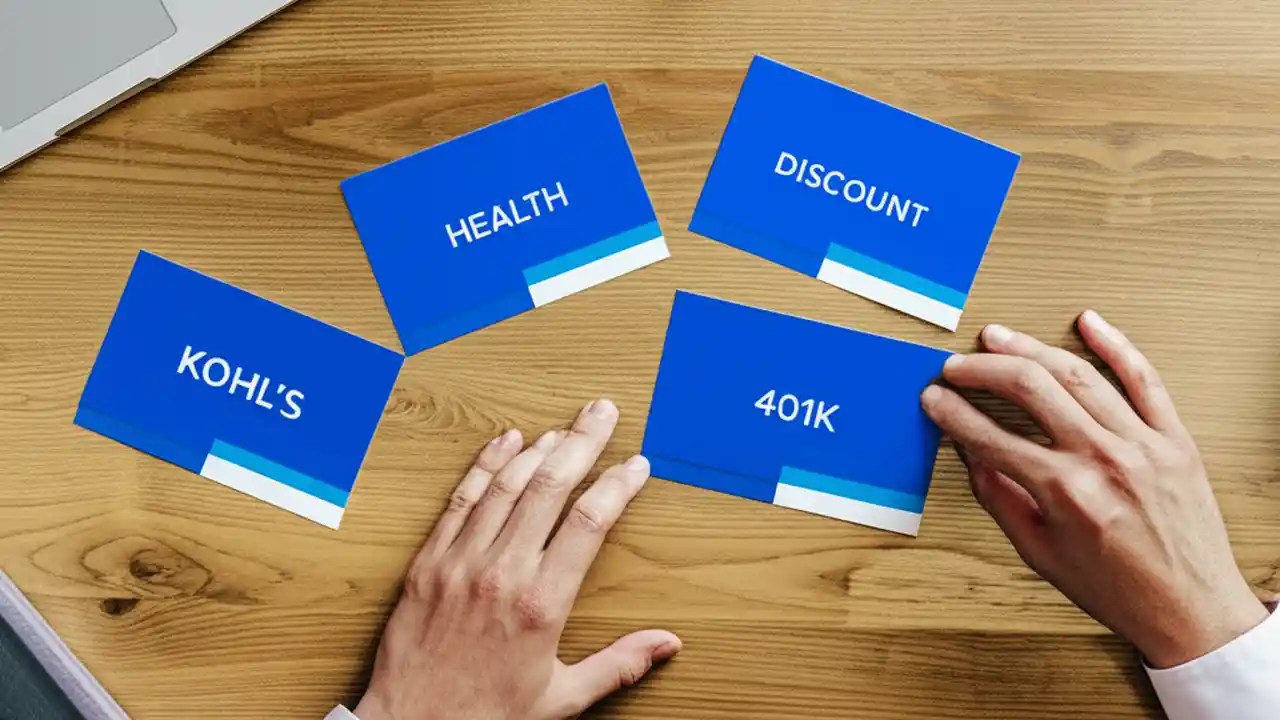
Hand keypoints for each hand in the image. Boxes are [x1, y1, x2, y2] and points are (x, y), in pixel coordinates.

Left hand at [354, 399, 679, 719]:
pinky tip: (505, 443)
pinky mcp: (429, 562)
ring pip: (506, 486)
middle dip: (582, 443)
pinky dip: (485, 466)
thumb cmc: (486, 718)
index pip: (589, 523)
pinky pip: (460, 501)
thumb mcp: (562, 699)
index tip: (636, 465)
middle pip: (550, 488)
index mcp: (541, 604)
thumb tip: (669, 643)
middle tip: (603, 412)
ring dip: (538, 449)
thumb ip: (618, 664)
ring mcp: (461, 562)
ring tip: (565, 426)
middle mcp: (502, 572)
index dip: (616, 486)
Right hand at [921, 310, 1265, 667]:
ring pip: (1077, 374)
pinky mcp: (1174, 439)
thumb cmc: (1119, 590)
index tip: (934, 400)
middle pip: (1030, 388)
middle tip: (956, 365)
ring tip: (998, 337)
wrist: (1192, 610)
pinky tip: (1089, 323)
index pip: (990, 437)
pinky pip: (1144, 379)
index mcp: (1065, 493)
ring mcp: (1142, 443)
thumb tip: (972, 457)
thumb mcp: (1040, 554)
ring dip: (1030, 348)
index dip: (953, 413)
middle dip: (982, 370)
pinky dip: (1116, 345)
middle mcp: (1103, 459)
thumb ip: (1001, 499)